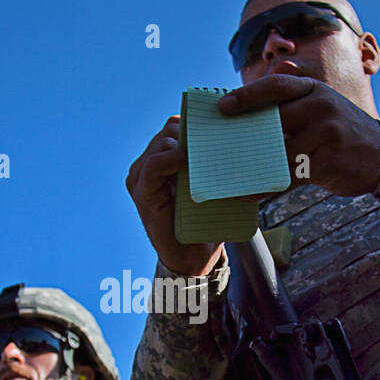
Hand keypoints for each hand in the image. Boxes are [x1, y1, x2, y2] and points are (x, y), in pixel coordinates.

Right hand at [125, 115, 222, 276]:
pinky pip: (154, 164)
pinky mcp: (141, 191)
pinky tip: (188, 161)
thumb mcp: (212, 184)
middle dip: (195, 132)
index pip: (177, 125)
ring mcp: (141, 176)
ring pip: (164, 142)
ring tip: (208, 157)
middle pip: (171, 129)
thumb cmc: (206, 220)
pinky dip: (171, 159)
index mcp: (162, 157)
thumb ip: (213, 161)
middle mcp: (147, 163)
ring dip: (188, 145)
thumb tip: (238, 137)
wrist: (194, 257)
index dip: (197, 122)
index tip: (221, 127)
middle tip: (219, 142)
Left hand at [218, 76, 379, 196]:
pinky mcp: (328, 163)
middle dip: (244, 133)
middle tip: (219, 145)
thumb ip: (291, 108)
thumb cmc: (341, 132)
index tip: (222, 107)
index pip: (275, 87)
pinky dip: (265, 186)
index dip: (247, 96)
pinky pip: (288, 176)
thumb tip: (246, 119)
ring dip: (252, 164)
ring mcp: (327, 135)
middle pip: (273, 120)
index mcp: (314, 90)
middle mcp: (321, 107)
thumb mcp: (322, 107)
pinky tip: (248, 193)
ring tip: (228, 173)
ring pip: (279, 151)